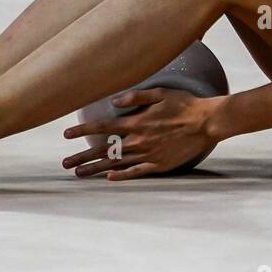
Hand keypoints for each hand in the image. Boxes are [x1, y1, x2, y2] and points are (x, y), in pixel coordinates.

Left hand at [62, 87, 220, 180]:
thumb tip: (113, 101)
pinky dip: (122, 176)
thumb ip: (134, 97)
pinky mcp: (159, 165)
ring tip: (79, 174)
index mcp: (136, 122)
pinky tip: (108, 179)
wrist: (206, 123)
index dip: (83, 131)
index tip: (67, 135)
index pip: (102, 127)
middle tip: (65, 164)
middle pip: (104, 150)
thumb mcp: (159, 93)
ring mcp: (148, 154)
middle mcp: (138, 140)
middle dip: (82, 157)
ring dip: (96, 168)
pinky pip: (136, 172)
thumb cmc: (184, 104)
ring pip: (116, 163)